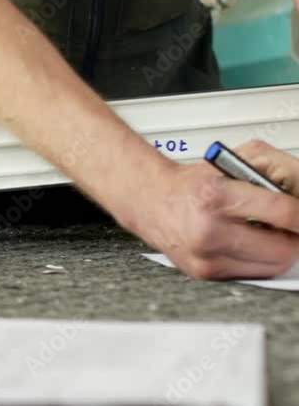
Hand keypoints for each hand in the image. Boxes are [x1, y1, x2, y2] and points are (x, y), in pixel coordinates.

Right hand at [126, 141, 298, 279]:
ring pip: (273, 265)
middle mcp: (208, 230)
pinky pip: (253, 275)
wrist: (151, 200)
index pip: (284, 213)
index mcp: (216, 196)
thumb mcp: (231, 161)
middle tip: (289, 225)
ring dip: (279, 250)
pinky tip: (249, 244)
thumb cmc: (192, 184)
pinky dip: (259, 261)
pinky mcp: (204, 273)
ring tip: (268, 233)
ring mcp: (206, 256)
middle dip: (294, 236)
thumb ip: (272, 170)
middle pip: (284, 248)